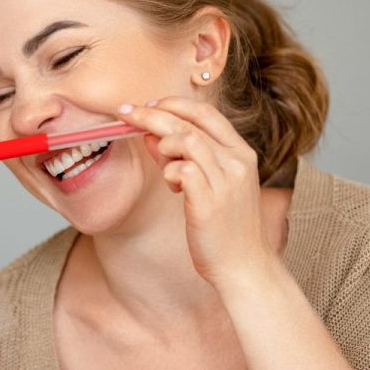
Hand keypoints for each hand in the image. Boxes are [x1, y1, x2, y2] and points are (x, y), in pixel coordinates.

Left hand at [117, 97, 277, 289]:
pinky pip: (183, 171)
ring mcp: (225, 182)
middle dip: (153, 114)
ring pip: (187, 140)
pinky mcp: (209, 203)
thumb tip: (149, 134)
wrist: (243, 266)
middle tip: (126, 112)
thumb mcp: (209, 186)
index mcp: (241, 154)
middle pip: (190, 123)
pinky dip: (169, 171)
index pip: (206, 113)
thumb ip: (181, 158)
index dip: (174, 104)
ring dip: (162, 142)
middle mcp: (237, 162)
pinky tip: (172, 185)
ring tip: (158, 156)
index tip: (149, 105)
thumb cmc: (224, 227)